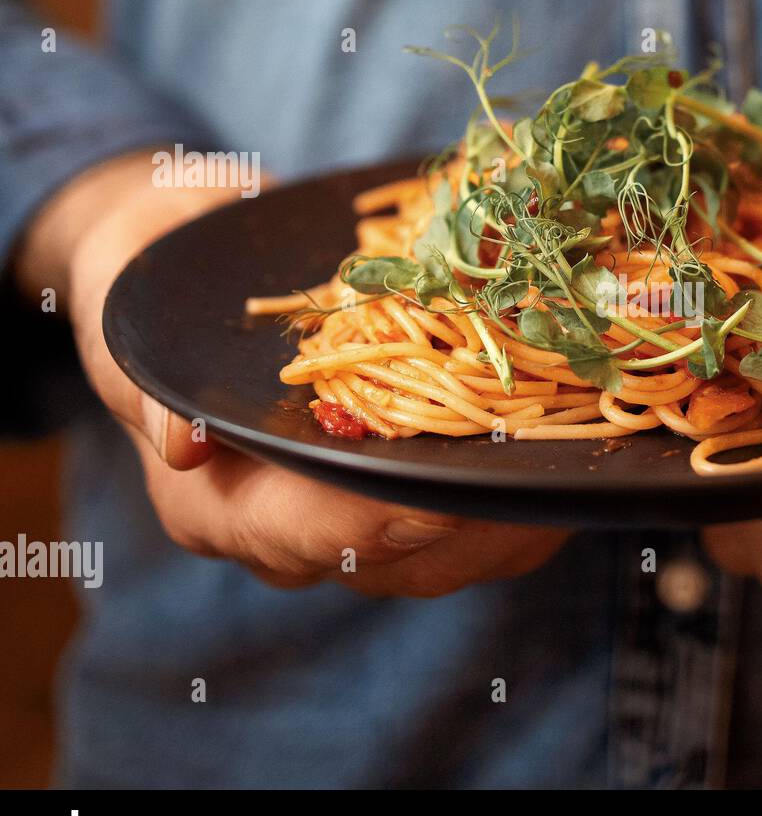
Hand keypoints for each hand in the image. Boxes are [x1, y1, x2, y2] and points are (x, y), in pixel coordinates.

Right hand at [24, 150, 567, 592]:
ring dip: (523, 502)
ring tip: (579, 450)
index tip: (446, 494)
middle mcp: (295, 537)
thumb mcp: (127, 310)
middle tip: (548, 464)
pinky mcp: (417, 497)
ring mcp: (363, 522)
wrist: (200, 257)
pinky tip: (573, 440)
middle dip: (481, 514)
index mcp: (218, 506)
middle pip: (405, 558)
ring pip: (462, 548)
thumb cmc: (157, 280)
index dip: (378, 525)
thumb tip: (186, 443)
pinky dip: (532, 483)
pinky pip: (489, 517)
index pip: (305, 541)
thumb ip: (150, 381)